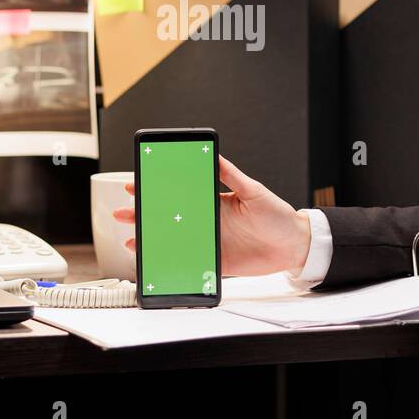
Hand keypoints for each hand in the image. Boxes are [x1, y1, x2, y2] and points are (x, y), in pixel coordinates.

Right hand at [114, 154, 311, 275]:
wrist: (295, 245)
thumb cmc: (278, 216)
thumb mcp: (254, 191)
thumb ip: (232, 176)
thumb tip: (214, 155)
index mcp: (213, 201)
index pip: (180, 193)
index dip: (158, 189)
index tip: (137, 184)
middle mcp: (208, 221)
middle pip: (170, 218)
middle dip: (144, 215)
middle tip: (124, 212)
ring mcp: (210, 242)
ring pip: (175, 241)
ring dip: (153, 240)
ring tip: (132, 239)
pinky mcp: (217, 262)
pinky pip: (190, 263)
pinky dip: (173, 263)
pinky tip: (157, 261)